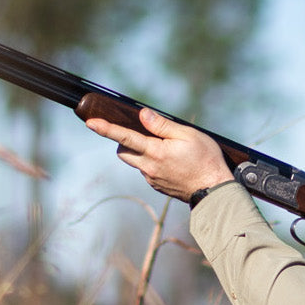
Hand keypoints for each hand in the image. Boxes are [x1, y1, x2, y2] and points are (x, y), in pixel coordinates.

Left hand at [86, 108, 233, 202]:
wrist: (214, 191)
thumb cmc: (206, 160)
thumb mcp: (188, 135)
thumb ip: (162, 125)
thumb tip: (143, 114)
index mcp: (155, 152)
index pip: (125, 137)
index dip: (106, 128)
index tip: (90, 123)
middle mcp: (149, 167)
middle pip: (123, 151)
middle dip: (125, 141)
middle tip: (144, 135)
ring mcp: (152, 179)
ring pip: (136, 162)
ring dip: (142, 153)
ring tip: (167, 150)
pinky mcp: (157, 187)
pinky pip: (147, 172)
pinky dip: (153, 164)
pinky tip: (173, 164)